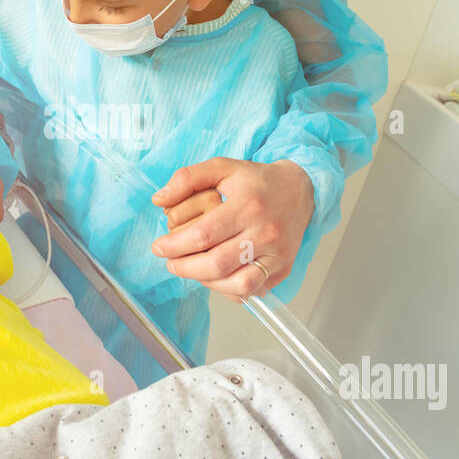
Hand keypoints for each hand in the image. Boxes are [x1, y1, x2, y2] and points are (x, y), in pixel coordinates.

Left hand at [150, 158, 314, 299]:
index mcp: (247, 205)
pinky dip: (228, 290)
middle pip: (217, 264)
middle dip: (185, 268)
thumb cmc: (257, 182)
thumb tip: (159, 200)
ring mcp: (277, 255)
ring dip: (206, 283)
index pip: (202, 235)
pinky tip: (216, 276)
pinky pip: (251, 291)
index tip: (159, 247)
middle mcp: (265, 232)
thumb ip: (187, 179)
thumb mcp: (222, 168)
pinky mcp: (283, 269)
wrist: (299, 191)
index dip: (174, 245)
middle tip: (171, 262)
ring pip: (236, 284)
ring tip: (193, 270)